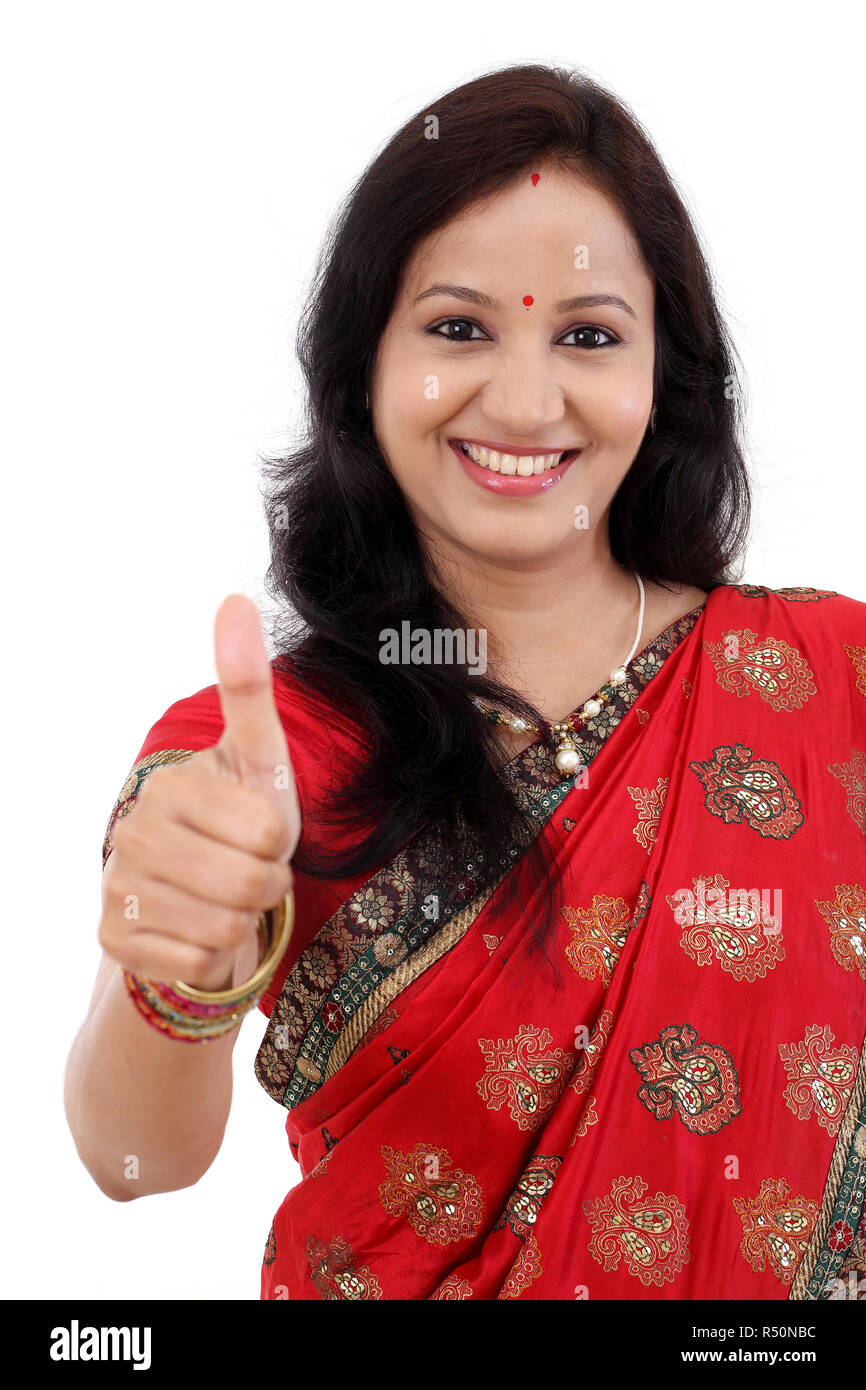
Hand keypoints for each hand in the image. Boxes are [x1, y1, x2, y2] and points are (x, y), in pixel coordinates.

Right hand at [99, 595, 300, 991]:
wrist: (195, 900)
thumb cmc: (240, 825)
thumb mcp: (260, 761)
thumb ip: (248, 685)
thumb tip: (235, 598)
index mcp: (173, 784)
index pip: (270, 833)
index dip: (282, 844)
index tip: (263, 834)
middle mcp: (134, 829)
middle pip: (251, 883)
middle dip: (267, 887)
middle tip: (250, 875)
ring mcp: (117, 884)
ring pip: (224, 928)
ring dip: (240, 924)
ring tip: (224, 901)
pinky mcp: (112, 938)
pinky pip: (194, 962)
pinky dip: (210, 959)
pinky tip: (195, 935)